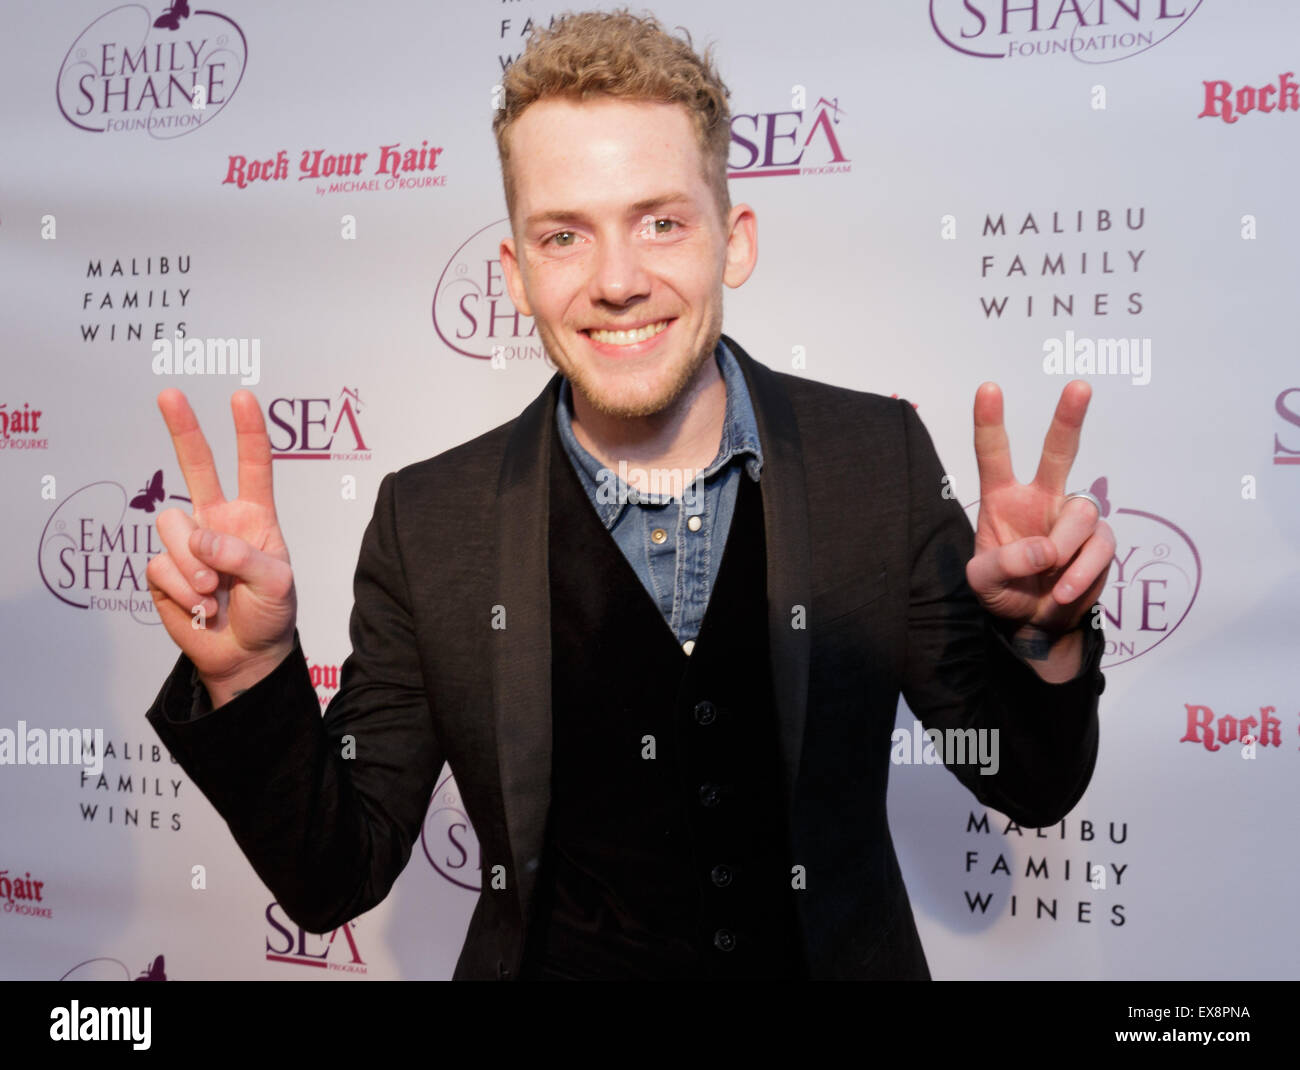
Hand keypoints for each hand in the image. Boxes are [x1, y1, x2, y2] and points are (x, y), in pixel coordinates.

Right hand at [145, 389, 296, 697]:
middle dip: (183, 429)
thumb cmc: (270, 614)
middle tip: (169, 394)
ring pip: (173, 526)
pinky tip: (202, 607)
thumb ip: (242, 556)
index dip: (248, 433)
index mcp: (254, 517)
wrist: (246, 655)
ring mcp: (188, 545)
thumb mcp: (276, 583)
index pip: (252, 467)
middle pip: (197, 467)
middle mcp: (217, 521)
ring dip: (195, 564)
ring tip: (217, 592)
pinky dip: (184, 590)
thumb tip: (200, 539)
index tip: (241, 397)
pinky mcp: (163, 572)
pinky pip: (161, 566)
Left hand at [964, 380, 1113, 635]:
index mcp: (1002, 498)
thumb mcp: (983, 582)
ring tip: (1050, 578)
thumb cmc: (1004, 591)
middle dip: (1068, 419)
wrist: (1035, 623)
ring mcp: (1071, 518)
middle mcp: (1040, 498)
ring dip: (1064, 549)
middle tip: (1079, 386)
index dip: (990, 422)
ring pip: (1081, 514)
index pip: (994, 454)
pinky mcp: (1099, 542)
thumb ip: (1002, 564)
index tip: (988, 388)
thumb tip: (1045, 549)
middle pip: (1059, 452)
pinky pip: (1099, 547)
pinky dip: (1081, 572)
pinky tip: (1064, 591)